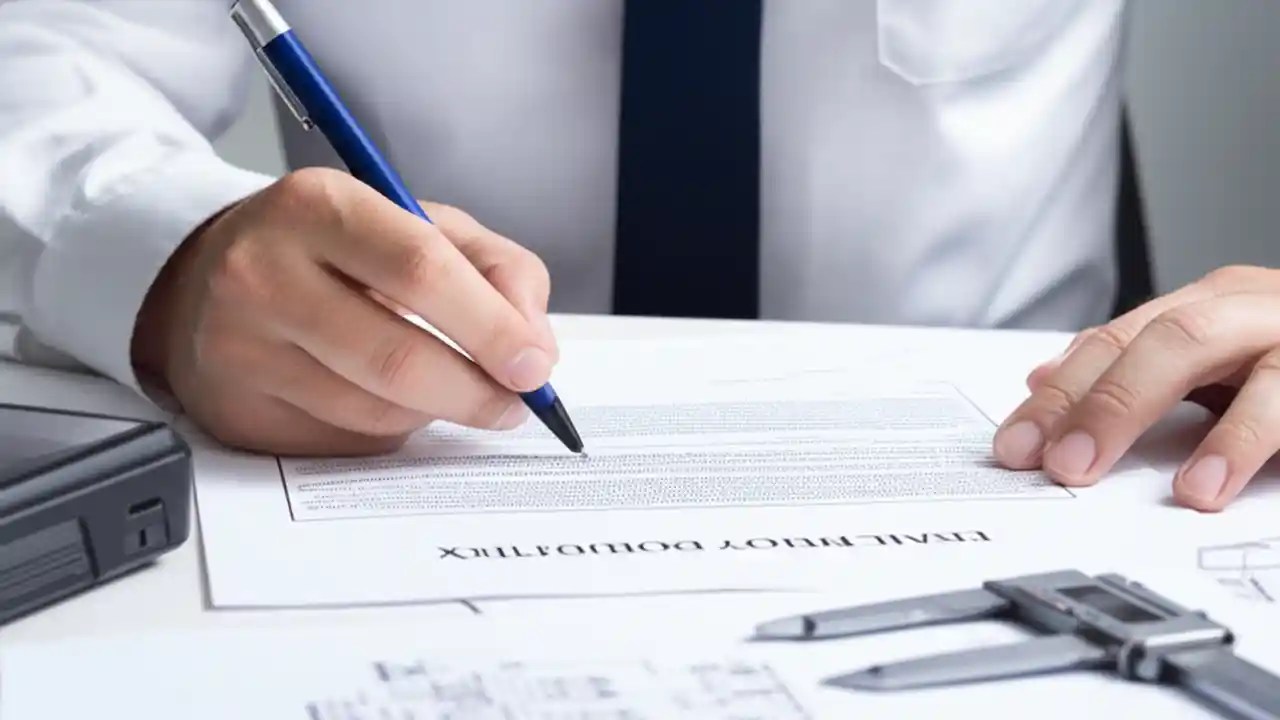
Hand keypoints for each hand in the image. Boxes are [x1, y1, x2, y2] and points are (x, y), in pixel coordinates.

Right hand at [131, 168, 557, 455]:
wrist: (207, 280)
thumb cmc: (334, 251)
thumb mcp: (418, 224)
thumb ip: (495, 268)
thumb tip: (534, 346)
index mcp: (317, 206)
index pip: (421, 270)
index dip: (491, 327)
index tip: (534, 366)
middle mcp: (262, 274)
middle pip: (396, 358)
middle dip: (475, 392)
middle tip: (514, 403)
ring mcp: (239, 350)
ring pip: (375, 412)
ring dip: (434, 412)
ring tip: (448, 388)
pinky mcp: (236, 413)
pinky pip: (345, 443)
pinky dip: (388, 431)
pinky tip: (384, 399)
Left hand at [993, 265, 1279, 511]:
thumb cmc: (1277, 352)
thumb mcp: (1203, 356)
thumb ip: (1131, 365)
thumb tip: (1043, 382)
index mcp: (1203, 304)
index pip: (1113, 342)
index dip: (1059, 396)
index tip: (1015, 448)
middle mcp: (1250, 310)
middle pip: (1170, 344)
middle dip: (1110, 405)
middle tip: (1064, 465)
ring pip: (1261, 373)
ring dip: (1221, 436)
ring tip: (1183, 494)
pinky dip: (1270, 446)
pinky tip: (1247, 484)